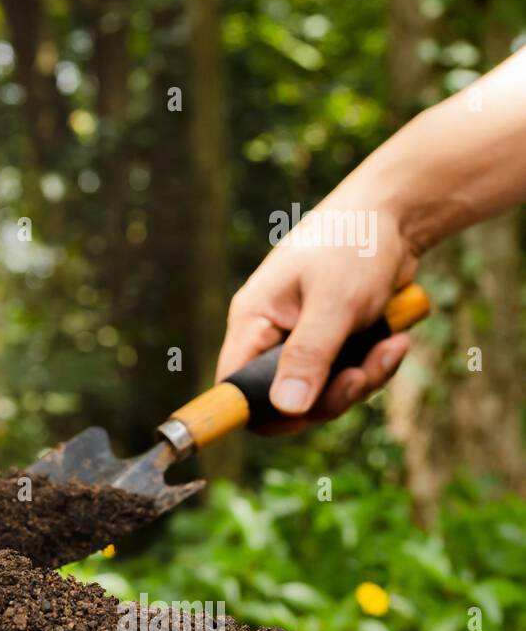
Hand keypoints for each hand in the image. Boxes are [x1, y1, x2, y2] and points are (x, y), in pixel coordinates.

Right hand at [215, 203, 420, 434]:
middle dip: (329, 396)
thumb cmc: (354, 243)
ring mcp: (302, 339)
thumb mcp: (334, 303)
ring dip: (361, 379)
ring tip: (391, 345)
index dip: (254, 410)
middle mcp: (270, 334)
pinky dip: (374, 365)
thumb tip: (287, 409)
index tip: (292, 419)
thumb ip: (309, 356)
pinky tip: (395, 339)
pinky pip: (346, 374)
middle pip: (284, 398)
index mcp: (253, 321)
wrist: (396, 212)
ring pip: (321, 391)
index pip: (235, 384)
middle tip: (361, 375)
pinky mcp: (333, 340)